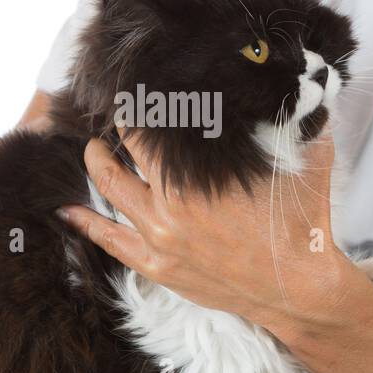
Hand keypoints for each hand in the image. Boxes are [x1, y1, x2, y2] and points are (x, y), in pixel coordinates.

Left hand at [54, 123, 353, 343]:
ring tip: (93, 150)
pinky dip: (86, 222)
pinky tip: (67, 210)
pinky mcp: (159, 267)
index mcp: (196, 176)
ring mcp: (160, 238)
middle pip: (121, 156)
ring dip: (97, 165)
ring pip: (110, 191)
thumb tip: (298, 83)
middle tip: (113, 117)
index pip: (147, 129)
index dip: (137, 107)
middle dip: (113, 132)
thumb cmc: (301, 224)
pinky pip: (110, 241)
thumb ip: (294, 119)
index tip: (135, 94)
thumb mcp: (305, 159)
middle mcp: (169, 205)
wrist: (299, 288)